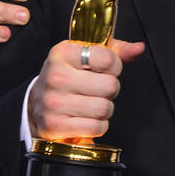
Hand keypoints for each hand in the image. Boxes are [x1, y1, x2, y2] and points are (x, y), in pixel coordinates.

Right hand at [28, 39, 145, 141]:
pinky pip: (96, 127)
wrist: (35, 104)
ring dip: (104, 109)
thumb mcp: (86, 56)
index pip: (108, 59)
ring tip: (91, 103)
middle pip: (110, 86)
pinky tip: (85, 118)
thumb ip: (115, 51)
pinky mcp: (55, 125)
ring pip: (104, 108)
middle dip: (110, 90)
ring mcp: (54, 102)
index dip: (113, 66)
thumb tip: (139, 48)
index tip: (104, 70)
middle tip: (98, 90)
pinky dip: (97, 125)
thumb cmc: (67, 77)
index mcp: (63, 53)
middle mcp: (56, 76)